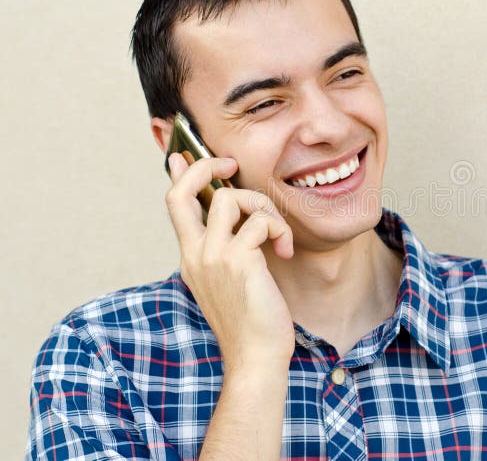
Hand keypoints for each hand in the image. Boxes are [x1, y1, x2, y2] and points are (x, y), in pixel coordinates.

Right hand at [165, 153, 295, 368]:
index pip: (174, 205)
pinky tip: (285, 251)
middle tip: (232, 167)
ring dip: (261, 206)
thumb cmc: (252, 320)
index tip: (187, 156)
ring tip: (276, 233)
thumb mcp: (232, 280)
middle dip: (205, 167)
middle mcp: (195, 254)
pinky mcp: (238, 261)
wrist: (256, 357)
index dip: (180, 174)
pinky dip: (278, 229)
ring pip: (229, 199)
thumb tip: (241, 221)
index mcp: (192, 257)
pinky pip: (260, 221)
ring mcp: (213, 256)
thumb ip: (229, 248)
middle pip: (180, 192)